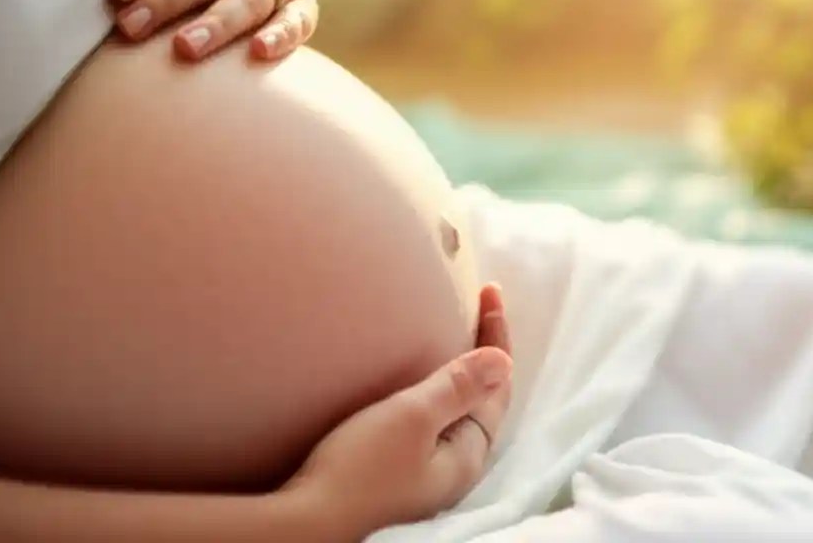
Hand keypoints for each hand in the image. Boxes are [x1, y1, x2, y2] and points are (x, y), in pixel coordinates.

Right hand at [283, 285, 513, 538]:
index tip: (491, 292)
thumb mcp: (412, 417)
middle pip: (484, 396)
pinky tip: (424, 380)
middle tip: (482, 305)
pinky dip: (439, 389)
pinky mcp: (400, 471)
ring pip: (459, 409)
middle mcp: (456, 466)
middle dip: (486, 351)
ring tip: (460, 334)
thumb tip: (504, 358)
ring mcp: (428, 471)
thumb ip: (457, 387)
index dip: (497, 337)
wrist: (308, 519)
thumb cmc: (360, 468)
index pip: (498, 384)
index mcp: (469, 454)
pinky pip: (435, 420)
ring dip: (463, 369)